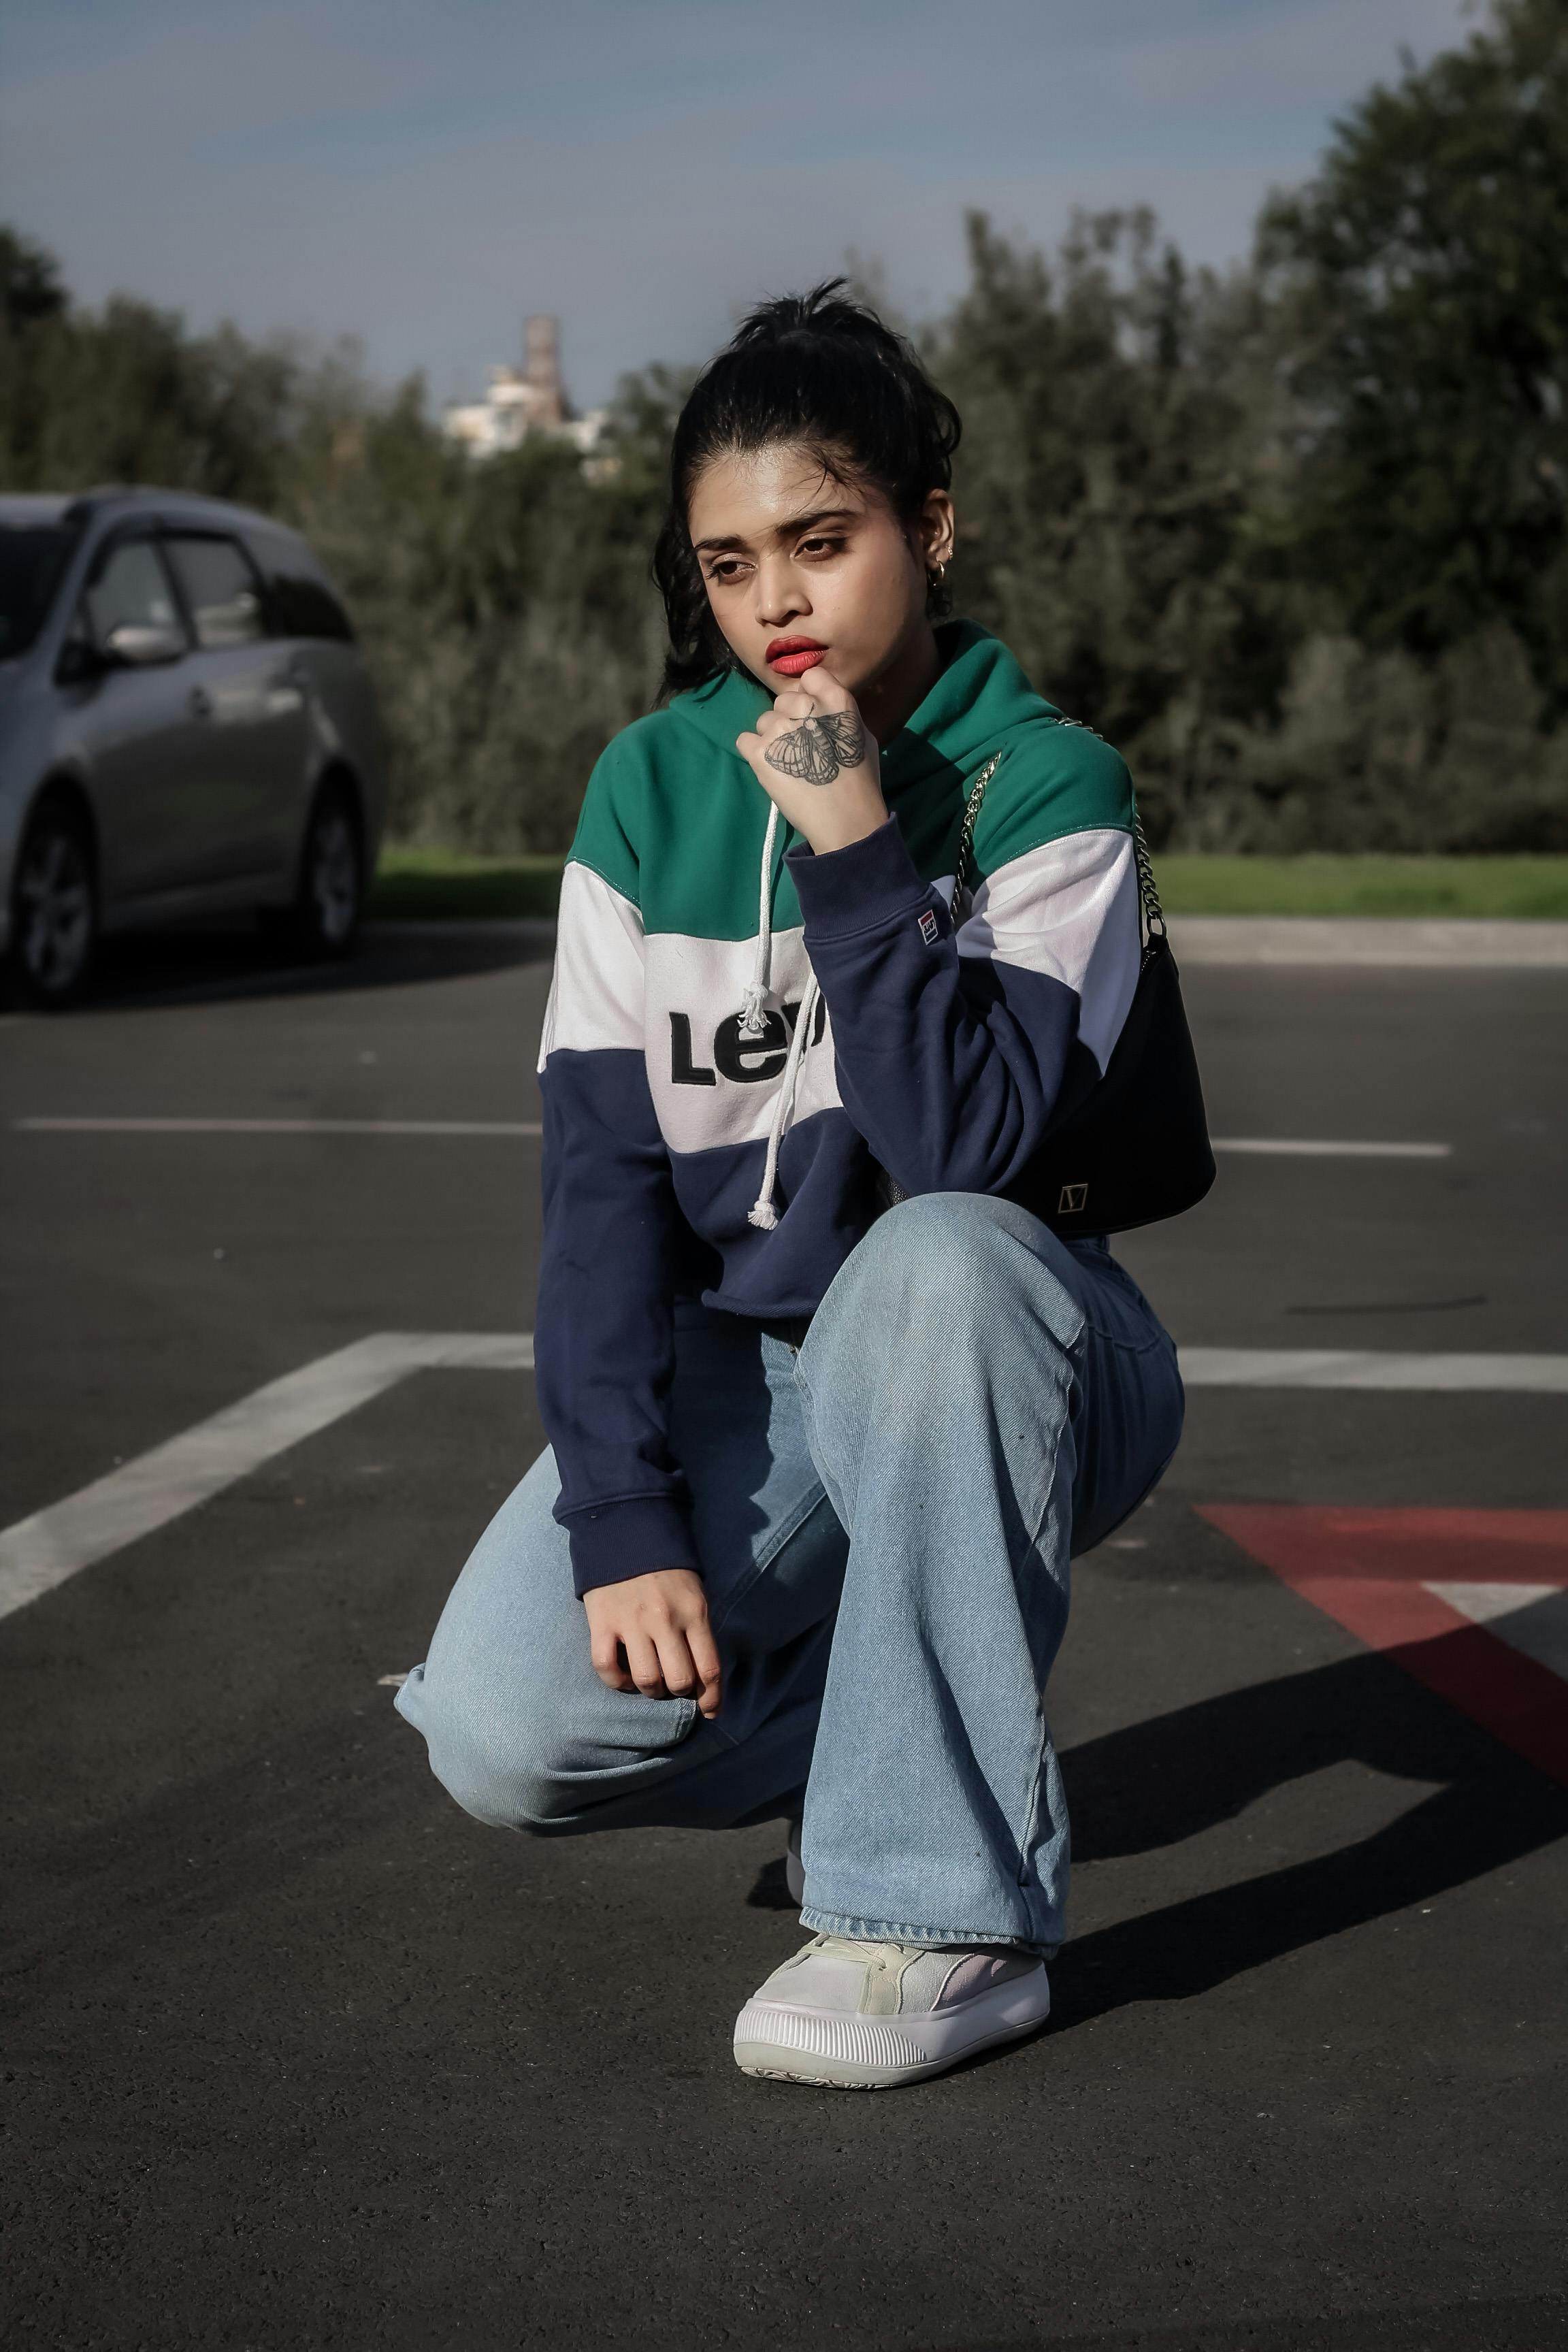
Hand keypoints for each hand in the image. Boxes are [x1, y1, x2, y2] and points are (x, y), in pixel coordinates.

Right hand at [583, 1567, 721, 1719]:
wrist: (626, 1531)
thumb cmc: (667, 1569)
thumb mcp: (695, 1594)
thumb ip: (699, 1631)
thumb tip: (703, 1676)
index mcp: (693, 1612)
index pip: (709, 1668)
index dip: (712, 1698)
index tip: (711, 1712)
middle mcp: (665, 1621)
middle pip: (679, 1680)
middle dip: (679, 1691)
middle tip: (674, 1685)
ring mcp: (631, 1623)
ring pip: (647, 1680)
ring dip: (651, 1690)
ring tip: (651, 1682)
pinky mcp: (602, 1622)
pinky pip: (607, 1668)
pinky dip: (618, 1682)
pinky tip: (625, 1678)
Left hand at [735, 664, 887, 854]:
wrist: (845, 822)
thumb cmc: (861, 782)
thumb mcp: (862, 737)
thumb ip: (841, 714)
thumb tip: (822, 707)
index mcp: (836, 700)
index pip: (811, 676)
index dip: (809, 694)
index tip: (811, 715)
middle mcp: (805, 708)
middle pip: (783, 700)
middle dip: (788, 717)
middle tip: (800, 745)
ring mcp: (779, 730)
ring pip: (764, 720)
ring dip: (772, 737)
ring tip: (787, 762)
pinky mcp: (759, 753)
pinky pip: (744, 740)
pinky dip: (754, 753)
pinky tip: (770, 767)